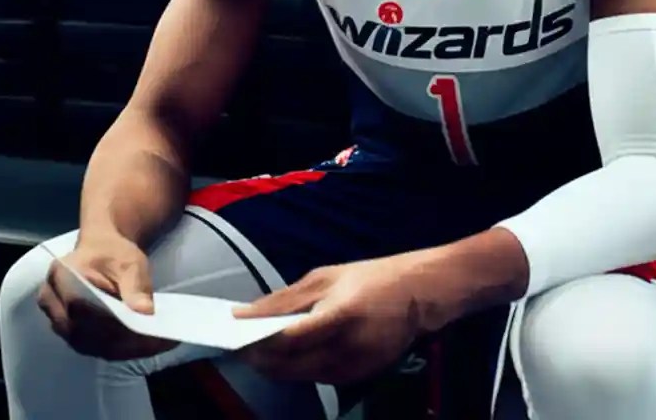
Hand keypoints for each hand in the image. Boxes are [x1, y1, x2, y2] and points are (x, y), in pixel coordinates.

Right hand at [36, 234, 178, 360]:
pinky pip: (90, 346)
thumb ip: (135, 285)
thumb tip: (145, 311)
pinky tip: (140, 348)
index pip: (84, 308)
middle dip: (122, 341)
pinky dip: (115, 349)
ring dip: (120, 349)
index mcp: (62, 276)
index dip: (114, 324)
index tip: (147, 331)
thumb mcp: (130, 262)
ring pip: (87, 344)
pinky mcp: (67, 331)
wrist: (100, 252)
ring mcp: (56, 319)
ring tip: (152, 346)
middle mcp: (51, 300)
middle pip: (84, 331)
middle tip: (156, 343)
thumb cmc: (113, 253)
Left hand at [232, 254, 434, 384]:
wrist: (419, 295)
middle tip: (244, 348)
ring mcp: (354, 367)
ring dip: (279, 366)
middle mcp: (347, 347)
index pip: (288, 340)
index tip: (236, 338)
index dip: (258, 343)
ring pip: (301, 377)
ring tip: (264, 350)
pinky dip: (301, 368)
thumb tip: (245, 314)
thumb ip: (284, 299)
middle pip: (290, 367)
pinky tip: (294, 354)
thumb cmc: (371, 278)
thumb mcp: (325, 277)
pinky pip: (318, 378)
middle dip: (262, 360)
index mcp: (339, 315)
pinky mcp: (359, 377)